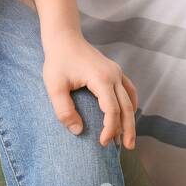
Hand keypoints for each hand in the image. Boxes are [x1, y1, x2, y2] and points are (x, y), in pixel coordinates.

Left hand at [41, 32, 138, 148]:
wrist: (63, 37)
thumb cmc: (57, 61)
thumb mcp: (54, 87)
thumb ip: (64, 110)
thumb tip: (78, 131)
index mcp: (101, 79)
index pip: (112, 110)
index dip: (110, 129)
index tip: (102, 143)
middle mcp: (113, 75)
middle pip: (127, 107)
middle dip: (128, 129)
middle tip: (128, 148)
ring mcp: (116, 71)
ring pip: (130, 99)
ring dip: (131, 119)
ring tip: (128, 138)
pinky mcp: (114, 70)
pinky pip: (129, 90)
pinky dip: (131, 104)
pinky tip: (128, 115)